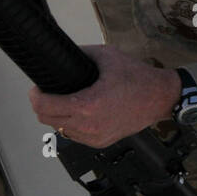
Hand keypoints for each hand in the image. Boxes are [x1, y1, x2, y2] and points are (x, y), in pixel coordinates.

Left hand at [30, 45, 180, 147]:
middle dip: (42, 105)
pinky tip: (78, 113)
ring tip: (64, 102)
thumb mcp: (107, 56)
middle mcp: (89, 125)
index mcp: (87, 105)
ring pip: (59, 129)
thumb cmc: (139, 78)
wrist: (161, 97)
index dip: (35, 96)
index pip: (44, 106)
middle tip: (46, 94)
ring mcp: (95, 137)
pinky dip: (71, 124)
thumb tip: (62, 53)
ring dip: (57, 116)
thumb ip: (81, 54)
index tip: (37, 89)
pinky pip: (75, 136)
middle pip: (47, 119)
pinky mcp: (101, 142)